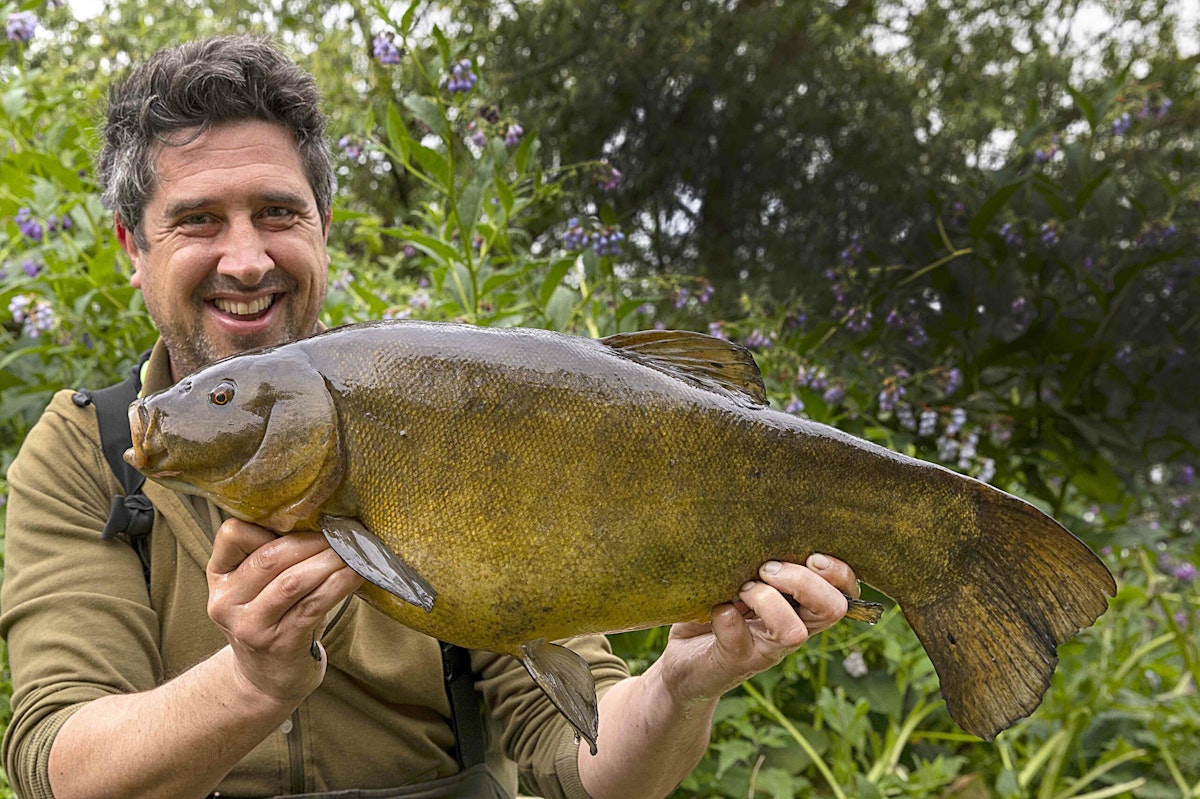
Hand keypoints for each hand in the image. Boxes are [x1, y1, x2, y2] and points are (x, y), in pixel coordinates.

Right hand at [206, 519, 363, 705]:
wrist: (265, 679)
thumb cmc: (270, 620)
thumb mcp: (255, 587)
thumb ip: (270, 556)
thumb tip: (322, 518)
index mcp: (219, 577)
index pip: (233, 534)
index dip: (269, 522)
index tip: (306, 518)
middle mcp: (226, 602)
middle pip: (271, 557)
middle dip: (313, 541)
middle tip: (344, 533)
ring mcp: (251, 626)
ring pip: (294, 581)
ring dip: (330, 562)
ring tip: (354, 551)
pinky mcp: (280, 644)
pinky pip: (313, 606)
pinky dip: (339, 586)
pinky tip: (356, 575)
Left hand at [659, 554, 859, 705]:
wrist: (683, 659)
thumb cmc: (717, 605)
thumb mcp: (742, 575)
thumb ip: (761, 557)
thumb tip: (768, 524)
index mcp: (801, 605)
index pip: (845, 591)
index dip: (839, 572)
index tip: (811, 555)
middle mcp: (792, 629)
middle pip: (832, 608)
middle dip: (804, 581)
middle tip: (766, 568)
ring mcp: (766, 650)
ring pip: (794, 632)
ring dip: (767, 600)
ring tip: (741, 589)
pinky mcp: (734, 662)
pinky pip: (739, 640)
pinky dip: (726, 618)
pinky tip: (715, 608)